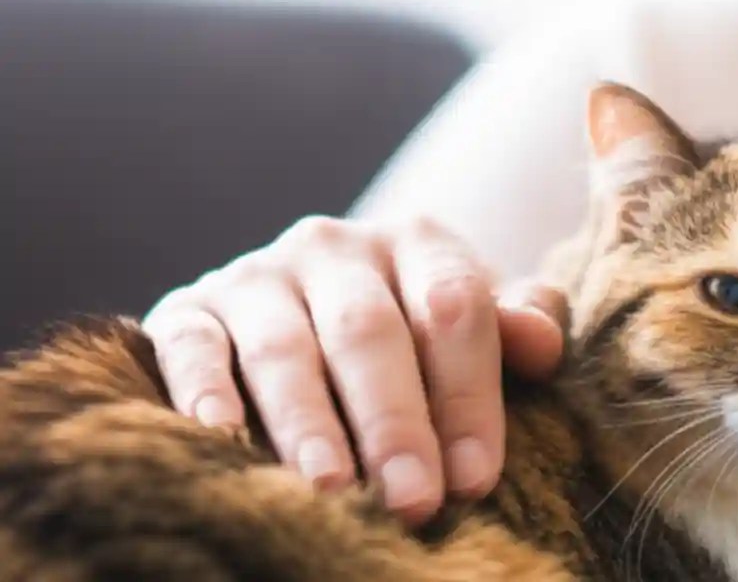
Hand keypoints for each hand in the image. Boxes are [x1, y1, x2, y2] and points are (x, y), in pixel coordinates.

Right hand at [143, 215, 565, 522]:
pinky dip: (203, 390)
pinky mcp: (191, 309)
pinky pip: (192, 345)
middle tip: (413, 500)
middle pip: (370, 331)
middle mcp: (334, 247)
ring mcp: (258, 275)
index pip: (453, 308)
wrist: (312, 306)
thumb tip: (540, 341)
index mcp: (417, 243)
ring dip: (309, 422)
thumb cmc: (419, 332)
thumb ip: (517, 323)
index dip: (467, 394)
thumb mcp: (476, 322)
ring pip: (284, 347)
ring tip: (331, 488)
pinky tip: (221, 437)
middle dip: (394, 421)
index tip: (475, 477)